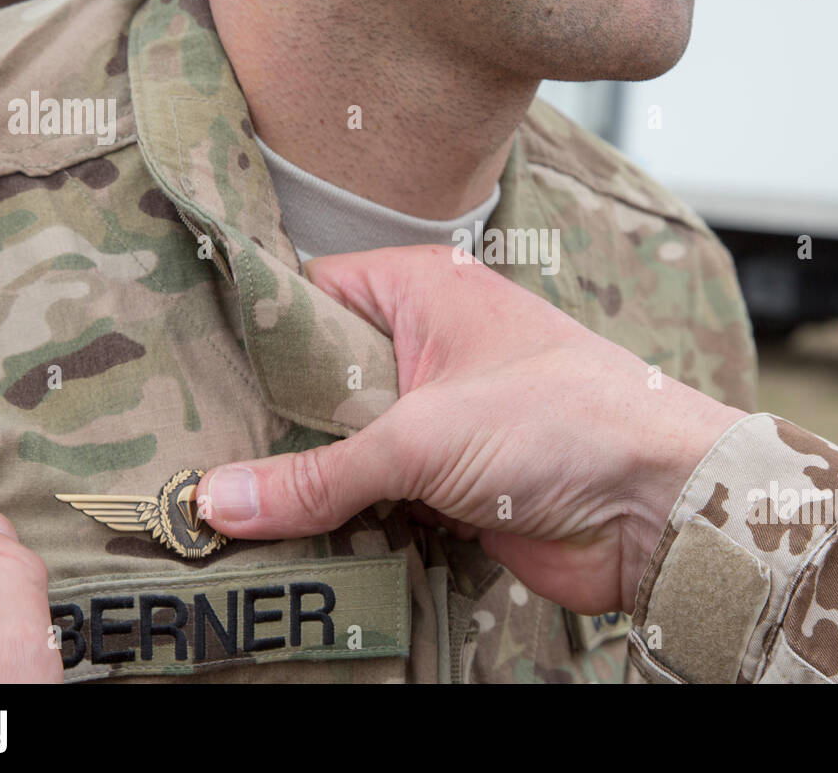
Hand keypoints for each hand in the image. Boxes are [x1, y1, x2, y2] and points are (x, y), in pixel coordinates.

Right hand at [200, 245, 744, 613]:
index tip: (177, 372)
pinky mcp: (449, 485)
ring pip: (342, 447)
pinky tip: (279, 544)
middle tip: (183, 455)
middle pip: (318, 380)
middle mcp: (426, 348)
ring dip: (300, 482)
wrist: (660, 505)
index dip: (249, 333)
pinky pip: (373, 499)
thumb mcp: (424, 436)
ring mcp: (436, 420)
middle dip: (266, 422)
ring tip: (213, 509)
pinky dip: (339, 522)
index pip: (308, 294)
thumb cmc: (565, 421)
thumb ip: (319, 473)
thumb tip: (217, 501)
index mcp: (421, 292)